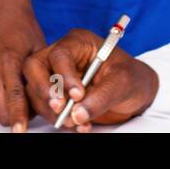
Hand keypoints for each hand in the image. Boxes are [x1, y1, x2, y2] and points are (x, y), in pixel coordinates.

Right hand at [0, 0, 46, 131]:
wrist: (1, 16)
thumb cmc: (24, 33)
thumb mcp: (40, 52)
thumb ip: (42, 80)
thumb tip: (50, 107)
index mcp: (7, 59)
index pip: (14, 96)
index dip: (19, 116)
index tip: (21, 131)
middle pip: (1, 110)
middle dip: (16, 115)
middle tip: (31, 108)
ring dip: (6, 109)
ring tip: (19, 93)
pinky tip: (7, 88)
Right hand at [24, 28, 157, 131]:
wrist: (135, 94)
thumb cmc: (132, 78)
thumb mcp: (124, 82)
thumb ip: (102, 96)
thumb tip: (77, 113)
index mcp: (79, 42)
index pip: (60, 55)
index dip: (64, 76)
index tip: (78, 95)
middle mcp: (63, 56)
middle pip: (34, 67)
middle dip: (44, 90)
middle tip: (61, 109)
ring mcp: (56, 75)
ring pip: (35, 90)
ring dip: (51, 110)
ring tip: (76, 121)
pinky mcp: (56, 95)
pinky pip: (44, 107)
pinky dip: (57, 119)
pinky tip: (79, 125)